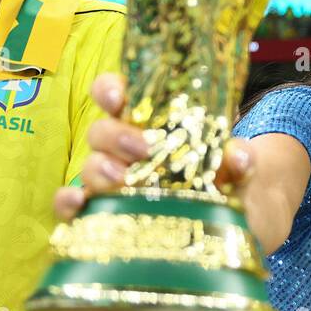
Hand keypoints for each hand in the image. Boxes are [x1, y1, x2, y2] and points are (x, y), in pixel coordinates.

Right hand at [54, 72, 254, 221]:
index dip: (110, 89)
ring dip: (100, 169)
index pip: (117, 95)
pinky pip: (74, 206)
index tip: (120, 96)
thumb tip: (240, 156)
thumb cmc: (221, 179)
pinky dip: (69, 203)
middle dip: (116, 135)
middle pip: (100, 131)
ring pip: (89, 166)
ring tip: (124, 181)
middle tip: (144, 149)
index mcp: (149, 123)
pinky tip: (79, 203)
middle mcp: (123, 149)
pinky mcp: (102, 214)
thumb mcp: (235, 166)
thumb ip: (239, 158)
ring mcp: (110, 181)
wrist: (225, 220)